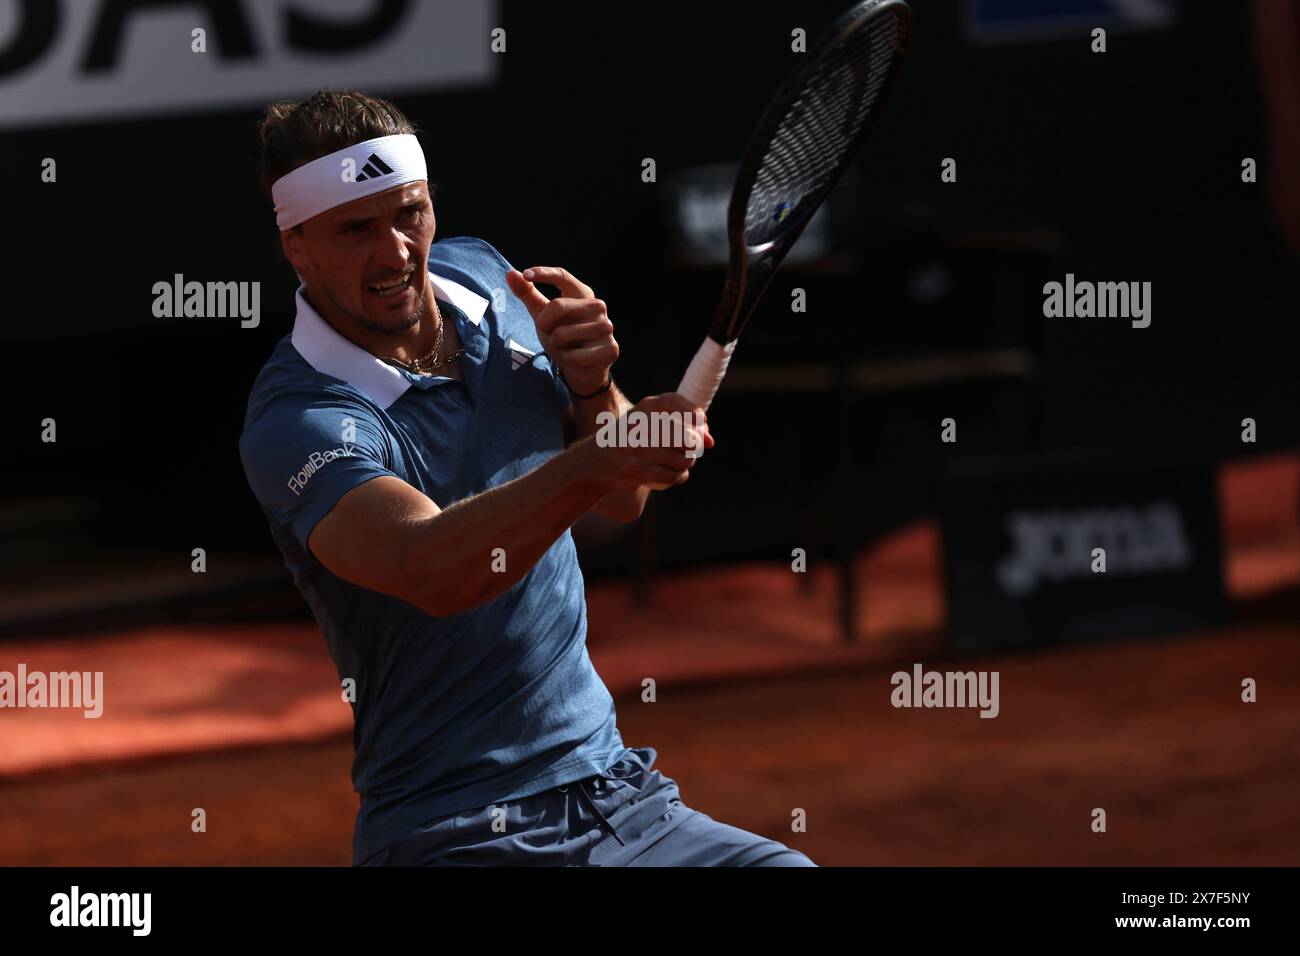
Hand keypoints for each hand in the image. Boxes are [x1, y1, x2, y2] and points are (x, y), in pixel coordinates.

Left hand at [505, 266, 616, 395]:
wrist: (583, 370)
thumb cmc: (563, 338)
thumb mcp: (544, 316)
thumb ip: (528, 295)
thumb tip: (510, 273)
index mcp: (583, 293)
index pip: (563, 276)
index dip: (544, 273)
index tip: (526, 274)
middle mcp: (598, 306)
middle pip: (558, 305)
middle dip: (544, 323)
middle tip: (550, 334)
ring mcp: (606, 327)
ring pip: (563, 334)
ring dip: (556, 345)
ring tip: (566, 348)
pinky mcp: (610, 349)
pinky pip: (574, 355)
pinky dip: (567, 360)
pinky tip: (575, 360)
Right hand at [587, 393, 713, 489]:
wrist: (595, 460)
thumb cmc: (631, 438)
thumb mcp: (649, 421)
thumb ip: (683, 425)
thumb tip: (710, 441)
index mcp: (645, 407)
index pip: (675, 402)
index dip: (693, 413)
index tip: (699, 422)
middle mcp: (642, 424)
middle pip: (685, 437)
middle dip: (694, 446)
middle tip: (689, 449)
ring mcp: (638, 448)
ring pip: (682, 459)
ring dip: (687, 463)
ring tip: (681, 461)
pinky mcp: (637, 470)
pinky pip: (672, 475)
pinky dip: (679, 476)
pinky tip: (675, 473)